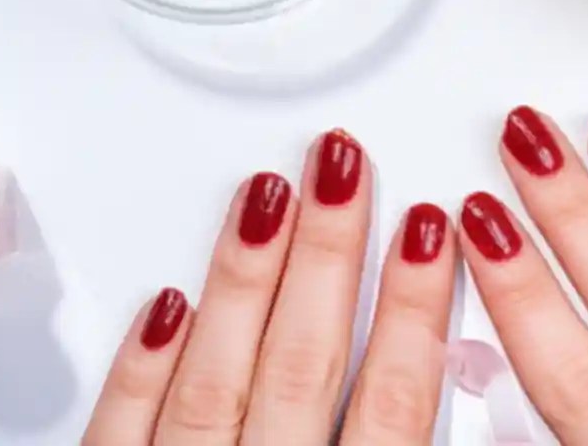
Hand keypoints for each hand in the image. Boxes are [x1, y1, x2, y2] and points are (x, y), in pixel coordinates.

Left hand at [83, 130, 456, 444]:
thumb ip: (400, 444)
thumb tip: (465, 405)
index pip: (392, 406)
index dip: (414, 312)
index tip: (430, 234)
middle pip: (303, 364)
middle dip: (328, 255)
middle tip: (343, 170)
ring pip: (216, 378)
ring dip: (245, 278)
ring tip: (268, 196)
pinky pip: (122, 433)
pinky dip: (144, 368)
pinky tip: (167, 305)